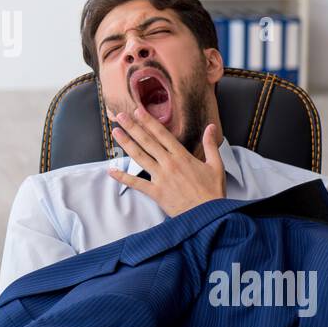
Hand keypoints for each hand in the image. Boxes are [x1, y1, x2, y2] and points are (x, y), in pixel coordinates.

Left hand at [106, 107, 225, 216]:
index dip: (149, 122)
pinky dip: (123, 177)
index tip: (138, 111)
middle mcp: (169, 164)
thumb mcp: (216, 166)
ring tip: (116, 132)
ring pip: (140, 157)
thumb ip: (211, 145)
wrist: (210, 215)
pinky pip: (136, 183)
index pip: (162, 134)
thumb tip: (211, 127)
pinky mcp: (156, 192)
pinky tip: (111, 170)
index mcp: (182, 157)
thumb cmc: (212, 192)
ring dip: (126, 144)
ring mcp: (161, 178)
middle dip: (133, 127)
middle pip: (147, 141)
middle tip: (120, 116)